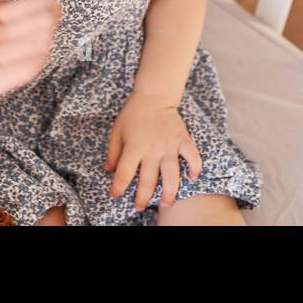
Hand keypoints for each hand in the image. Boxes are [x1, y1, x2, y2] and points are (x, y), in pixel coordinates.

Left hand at [105, 90, 201, 210]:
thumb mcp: (117, 130)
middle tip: (139, 207)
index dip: (118, 187)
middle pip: (148, 180)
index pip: (124, 174)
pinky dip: (194, 168)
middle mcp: (152, 150)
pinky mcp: (183, 140)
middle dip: (142, 198)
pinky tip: (192, 178)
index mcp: (134, 147)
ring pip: (171, 175)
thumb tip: (108, 170)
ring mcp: (169, 146)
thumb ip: (113, 151)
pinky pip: (192, 157)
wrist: (154, 95)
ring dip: (169, 192)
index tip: (115, 195)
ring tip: (166, 204)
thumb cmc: (133, 113)